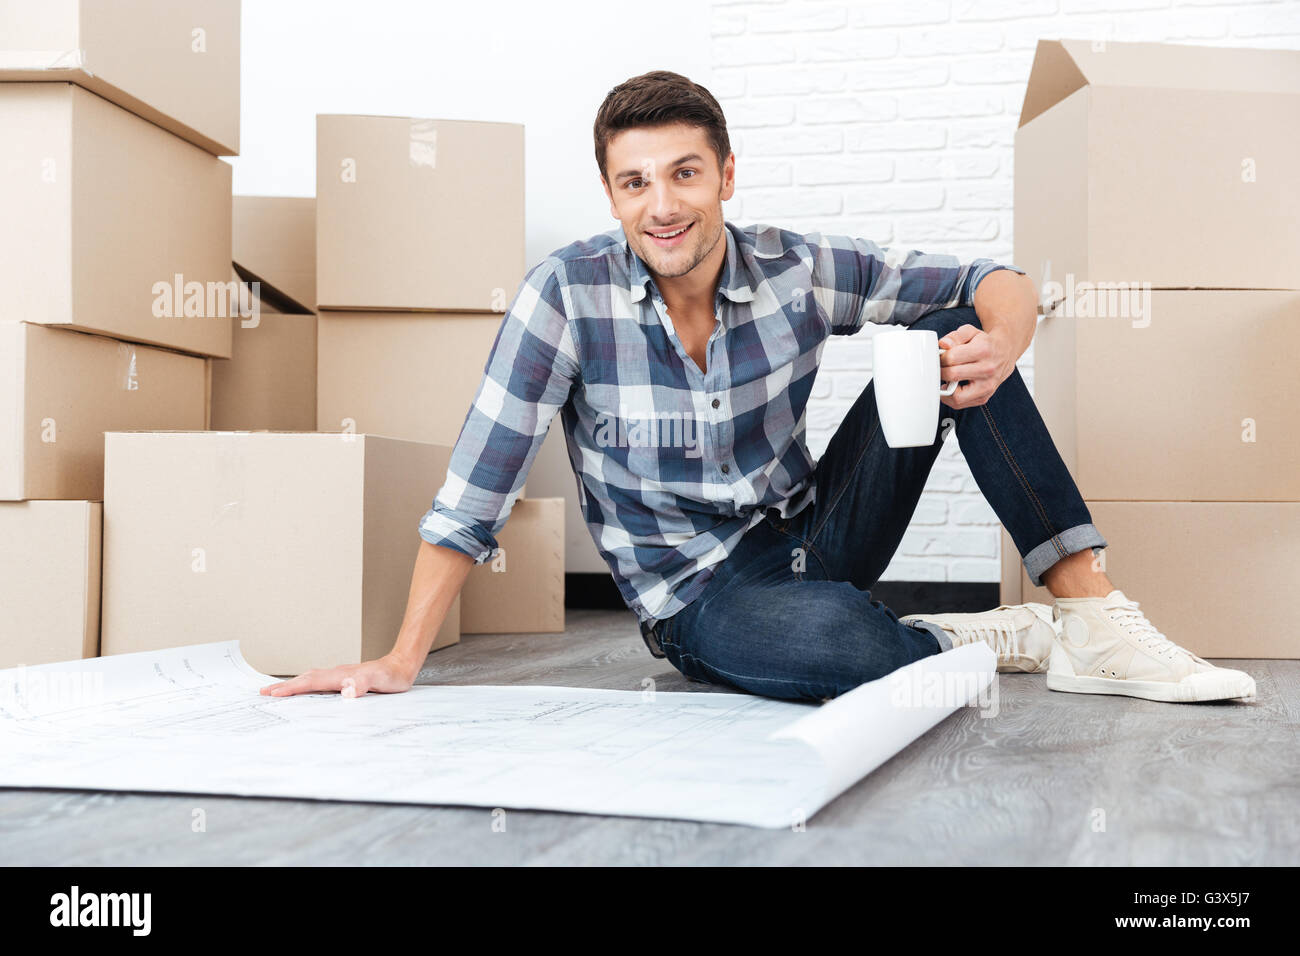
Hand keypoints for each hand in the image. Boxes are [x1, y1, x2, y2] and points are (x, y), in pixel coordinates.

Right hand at [258, 653, 420, 698]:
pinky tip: (305, 692)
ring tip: (276, 691)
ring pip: (311, 680)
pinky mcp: (345, 680)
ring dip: (293, 685)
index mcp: (340, 676)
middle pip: (305, 679)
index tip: (272, 693)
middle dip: (284, 686)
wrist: (402, 666)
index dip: (291, 688)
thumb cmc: (391, 675)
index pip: (311, 682)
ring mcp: (340, 676)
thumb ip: (362, 684)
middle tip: (263, 692)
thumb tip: (345, 691)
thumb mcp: (380, 681)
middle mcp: (337, 674)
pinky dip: (306, 686)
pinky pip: (319, 683)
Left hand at [937, 325, 1016, 408]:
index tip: (941, 357)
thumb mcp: (970, 332)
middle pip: (952, 375)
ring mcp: (987, 386)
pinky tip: (952, 386)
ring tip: (946, 379)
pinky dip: (951, 397)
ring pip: (956, 396)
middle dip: (941, 371)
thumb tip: (943, 345)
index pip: (951, 358)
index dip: (940, 358)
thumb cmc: (984, 344)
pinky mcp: (984, 397)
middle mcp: (987, 369)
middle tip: (941, 367)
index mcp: (983, 350)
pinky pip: (960, 403)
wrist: (1004, 353)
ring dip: (945, 387)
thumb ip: (955, 336)